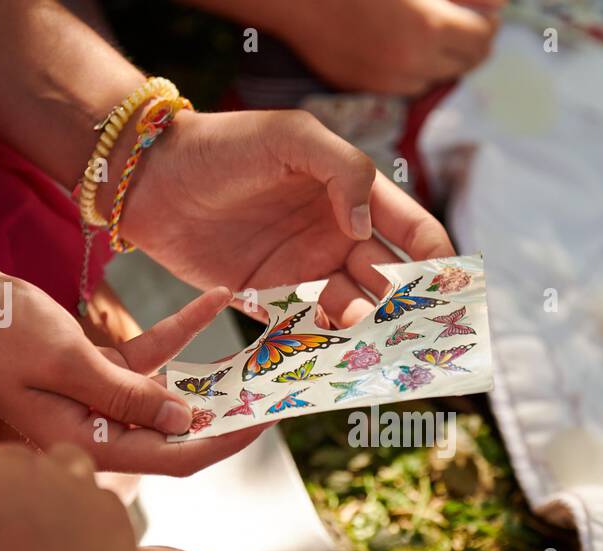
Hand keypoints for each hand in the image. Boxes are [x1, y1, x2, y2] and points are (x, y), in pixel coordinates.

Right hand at [0, 270, 266, 473]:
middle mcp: (98, 431)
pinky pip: (149, 356)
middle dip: (229, 412)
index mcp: (88, 443)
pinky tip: (216, 296)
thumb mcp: (67, 361)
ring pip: (170, 395)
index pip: (174, 457)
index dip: (225, 441)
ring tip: (263, 351)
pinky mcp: (95, 372)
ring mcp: (98, 402)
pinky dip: (181, 329)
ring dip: (212, 373)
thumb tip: (185, 422)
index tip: (267, 419)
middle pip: (179, 432)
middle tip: (279, 387)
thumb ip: (127, 394)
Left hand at [120, 109, 456, 327]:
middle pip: (391, 280)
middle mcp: (338, 237)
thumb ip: (342, 170)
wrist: (149, 180)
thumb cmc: (222, 146)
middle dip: (410, 309)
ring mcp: (306, 270)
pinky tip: (337, 360)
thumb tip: (362, 228)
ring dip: (370, 332)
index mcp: (354, 195)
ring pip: (357, 310)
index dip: (439, 261)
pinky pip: (311, 329)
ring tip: (372, 349)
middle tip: (418, 337)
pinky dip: (328, 346)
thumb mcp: (291, 138)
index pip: (413, 232)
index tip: (453, 291)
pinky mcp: (271, 300)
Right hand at [266, 0, 504, 94]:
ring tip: (431, 31)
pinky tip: (401, 43)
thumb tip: (497, 4)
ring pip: (436, 78)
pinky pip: (405, 85)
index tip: (485, 12)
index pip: (483, 38)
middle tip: (468, 22)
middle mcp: (412, 62)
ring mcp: (387, 80)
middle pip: (465, 64)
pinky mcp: (365, 87)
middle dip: (471, 42)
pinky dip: (413, 68)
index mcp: (428, 27)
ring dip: (442, 57)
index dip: (488, 22)